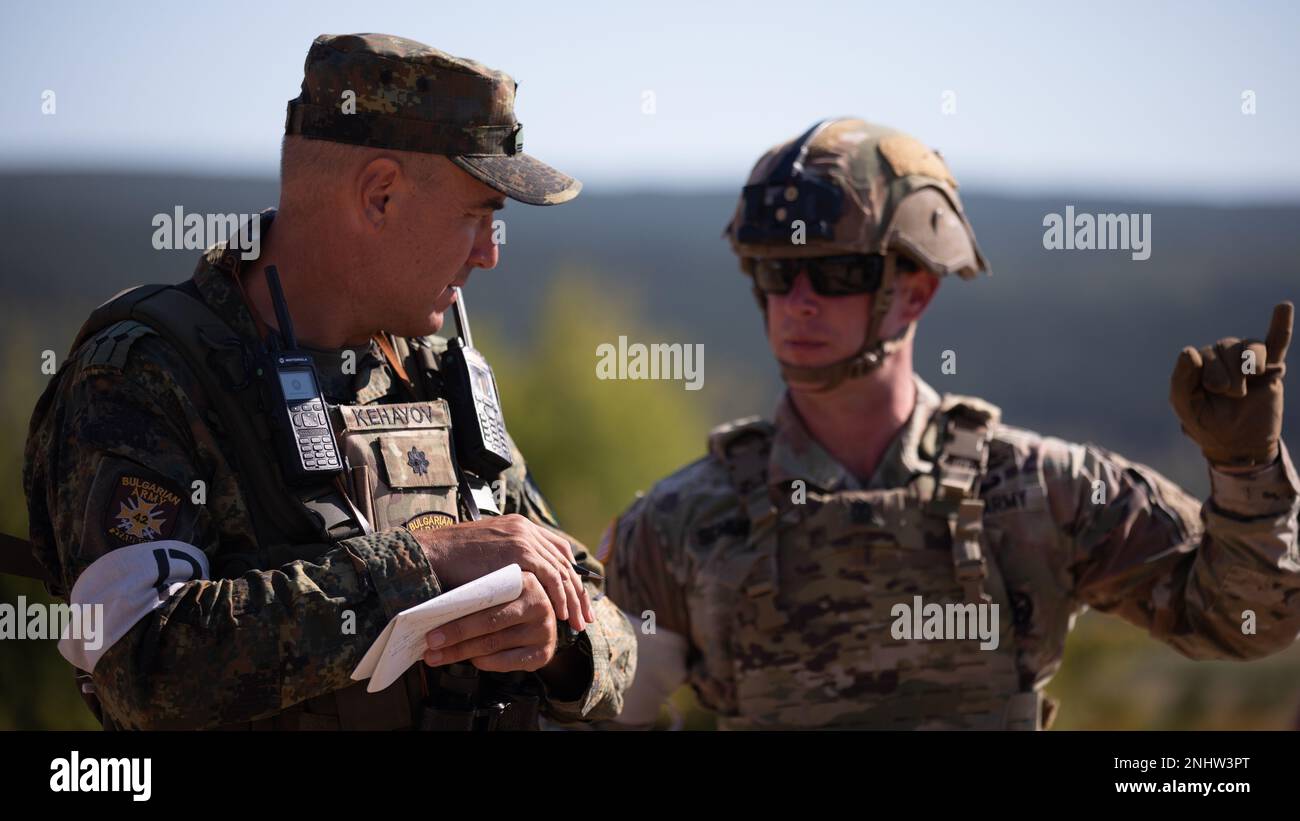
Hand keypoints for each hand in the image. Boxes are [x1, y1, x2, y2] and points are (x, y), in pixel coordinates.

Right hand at [411, 513, 593, 630]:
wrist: (432, 554)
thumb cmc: (450, 560)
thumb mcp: (484, 555)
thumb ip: (504, 560)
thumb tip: (515, 583)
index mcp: (519, 526)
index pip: (556, 549)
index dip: (568, 574)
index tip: (574, 596)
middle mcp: (526, 529)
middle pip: (563, 561)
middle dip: (576, 589)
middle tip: (583, 614)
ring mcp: (525, 538)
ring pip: (562, 571)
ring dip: (572, 598)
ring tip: (576, 621)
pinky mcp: (521, 552)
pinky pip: (551, 577)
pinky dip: (560, 597)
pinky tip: (561, 614)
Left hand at [423, 570, 556, 671]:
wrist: (541, 619)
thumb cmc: (508, 603)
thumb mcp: (498, 591)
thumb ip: (476, 594)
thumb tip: (430, 606)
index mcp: (526, 581)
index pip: (487, 599)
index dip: (458, 613)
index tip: (430, 629)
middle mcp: (540, 605)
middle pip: (489, 623)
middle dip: (455, 636)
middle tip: (430, 644)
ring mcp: (544, 631)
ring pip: (492, 644)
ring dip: (460, 652)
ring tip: (437, 656)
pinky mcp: (544, 653)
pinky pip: (505, 662)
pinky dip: (483, 662)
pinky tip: (469, 660)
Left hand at [1170, 301, 1291, 465]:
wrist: (1239, 445)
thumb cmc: (1207, 425)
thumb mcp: (1186, 407)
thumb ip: (1181, 380)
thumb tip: (1189, 351)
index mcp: (1199, 365)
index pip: (1204, 354)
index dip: (1210, 371)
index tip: (1214, 389)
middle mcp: (1222, 359)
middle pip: (1226, 346)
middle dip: (1229, 374)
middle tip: (1234, 395)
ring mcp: (1247, 363)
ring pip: (1250, 346)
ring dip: (1249, 365)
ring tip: (1247, 387)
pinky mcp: (1271, 369)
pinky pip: (1276, 342)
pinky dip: (1281, 325)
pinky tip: (1283, 307)